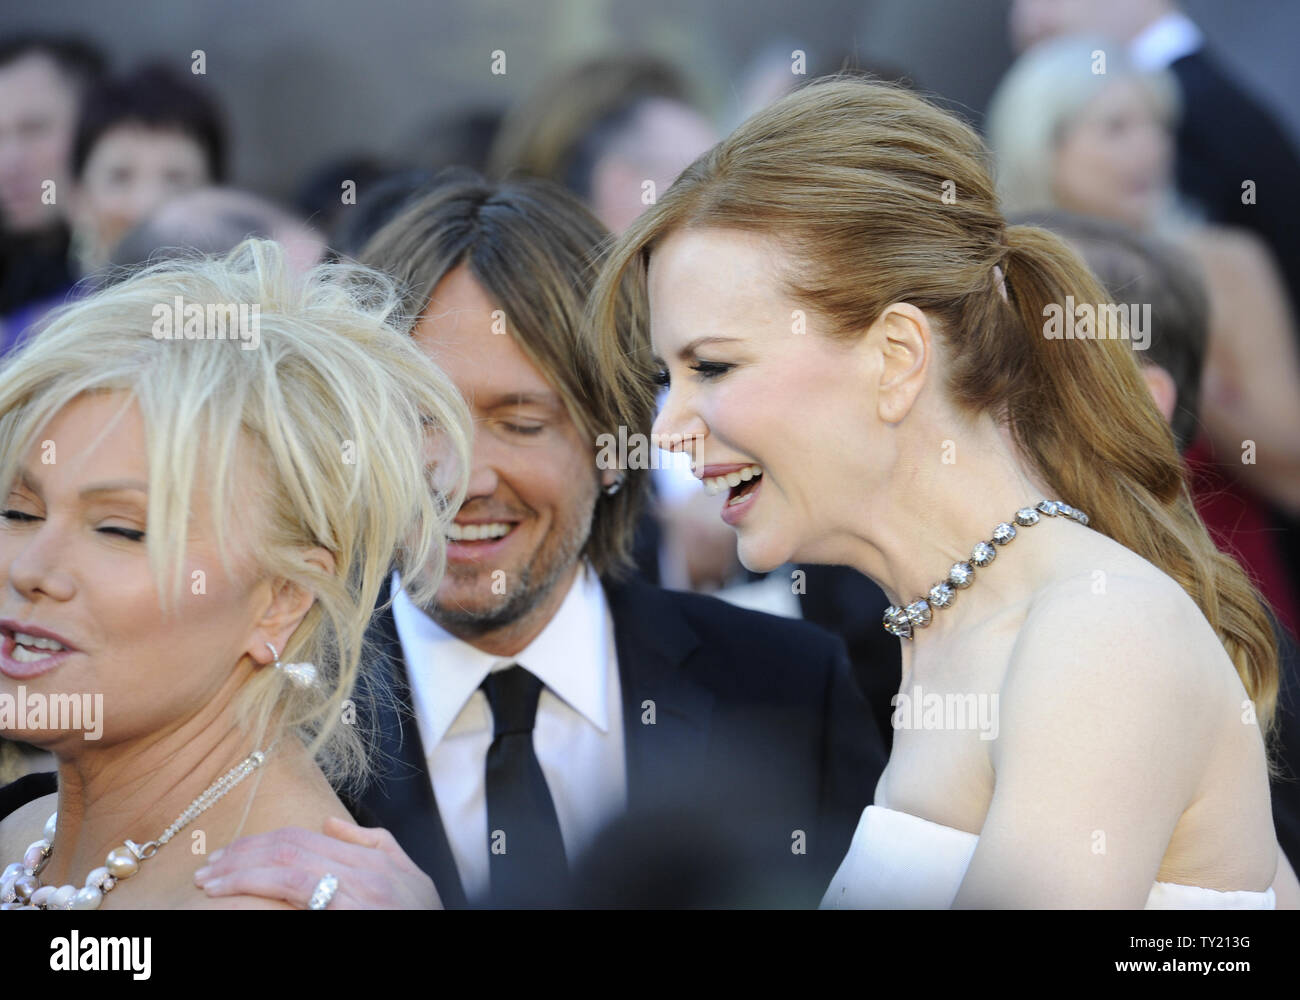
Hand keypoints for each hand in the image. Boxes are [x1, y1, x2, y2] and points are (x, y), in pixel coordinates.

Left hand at [193, 817, 442, 908]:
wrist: (444, 940)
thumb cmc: (423, 918)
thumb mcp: (410, 881)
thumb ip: (373, 846)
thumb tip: (330, 824)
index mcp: (376, 859)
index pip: (305, 839)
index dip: (261, 843)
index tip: (228, 856)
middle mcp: (366, 871)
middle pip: (290, 847)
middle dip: (242, 855)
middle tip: (207, 869)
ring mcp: (359, 893)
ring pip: (287, 865)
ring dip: (240, 871)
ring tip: (210, 881)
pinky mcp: (350, 911)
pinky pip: (297, 890)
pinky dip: (260, 886)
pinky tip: (232, 893)